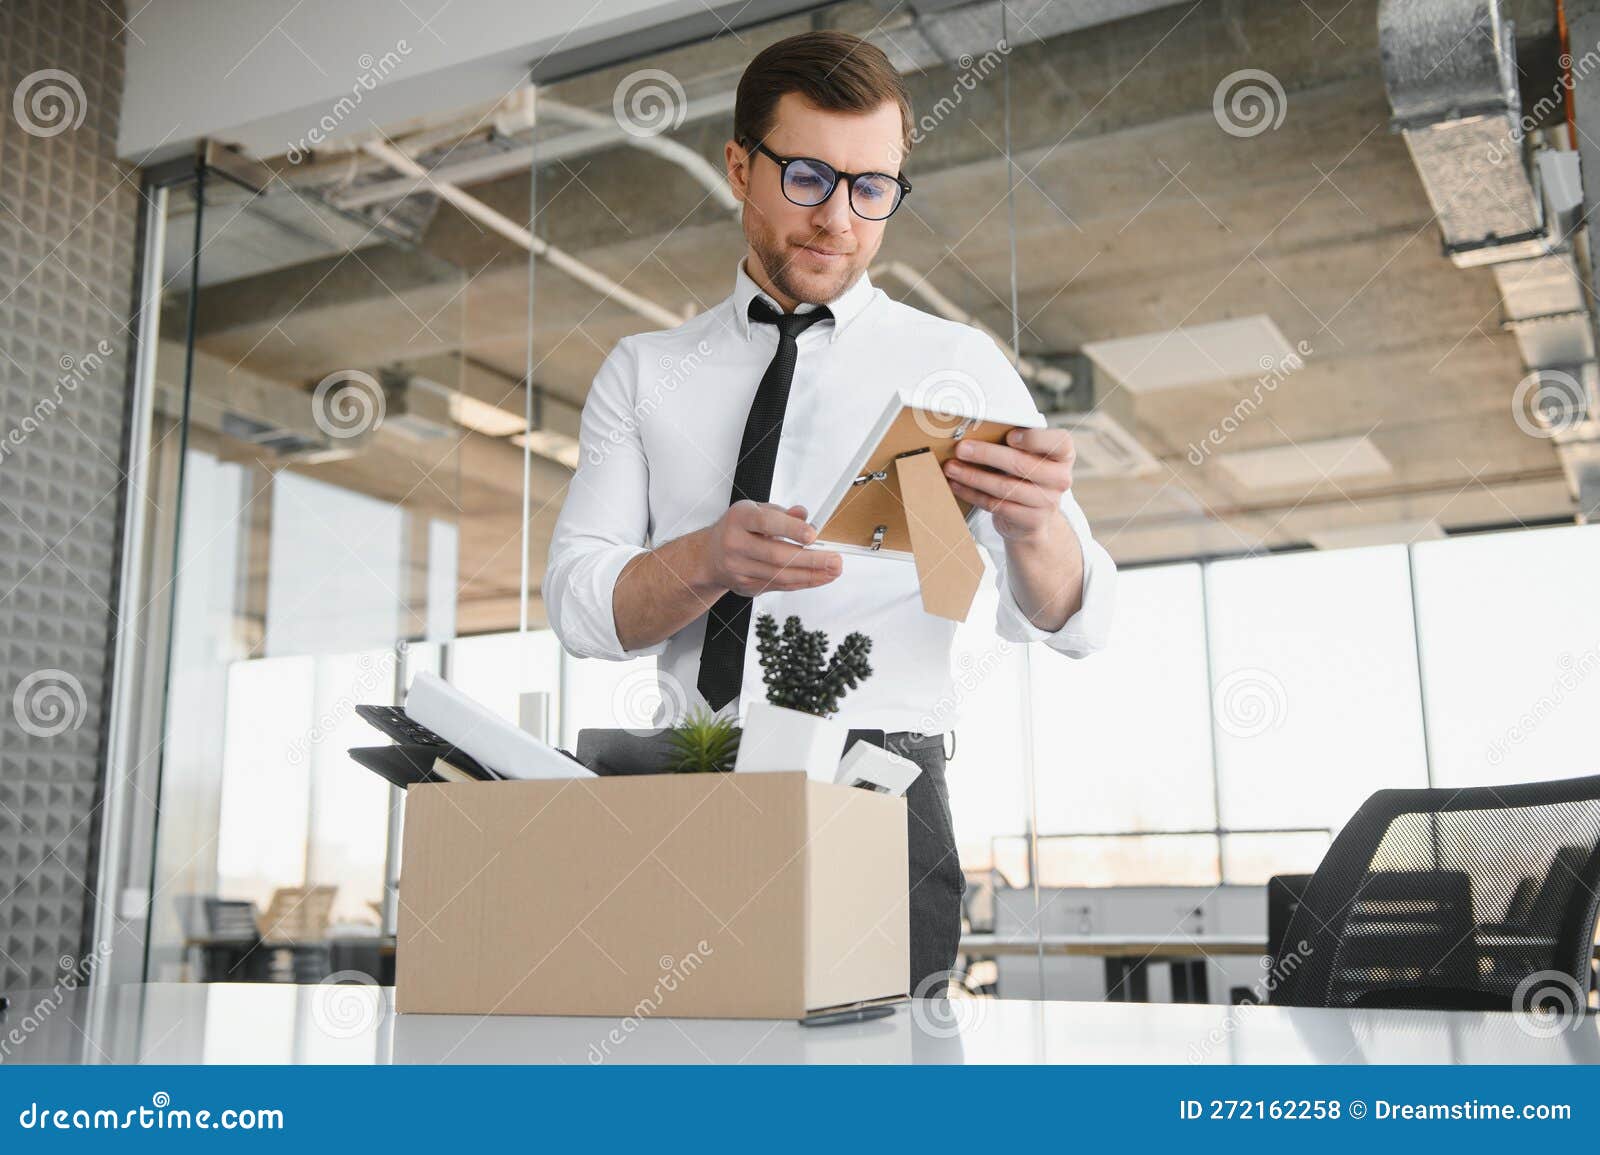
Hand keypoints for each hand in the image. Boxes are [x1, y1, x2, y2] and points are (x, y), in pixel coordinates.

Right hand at [700, 501, 842, 595]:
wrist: (709, 556)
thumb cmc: (736, 529)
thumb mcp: (755, 511)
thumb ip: (781, 513)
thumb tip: (804, 515)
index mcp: (739, 519)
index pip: (766, 523)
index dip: (790, 529)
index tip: (813, 534)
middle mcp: (735, 544)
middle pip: (776, 555)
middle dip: (810, 560)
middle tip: (834, 560)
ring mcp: (739, 569)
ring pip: (779, 576)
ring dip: (811, 575)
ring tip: (833, 570)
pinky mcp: (746, 587)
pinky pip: (779, 586)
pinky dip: (802, 582)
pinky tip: (818, 577)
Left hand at [942, 427, 1074, 541]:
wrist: (1034, 519)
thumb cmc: (1026, 477)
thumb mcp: (1029, 457)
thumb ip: (1015, 443)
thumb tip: (975, 430)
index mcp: (1063, 455)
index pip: (1058, 442)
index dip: (1034, 439)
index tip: (1009, 435)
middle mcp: (1061, 478)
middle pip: (1021, 464)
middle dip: (986, 455)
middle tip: (961, 448)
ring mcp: (1048, 502)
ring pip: (1004, 487)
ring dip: (973, 476)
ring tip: (951, 468)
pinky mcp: (1031, 521)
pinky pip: (996, 505)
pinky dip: (972, 494)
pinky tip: (957, 485)